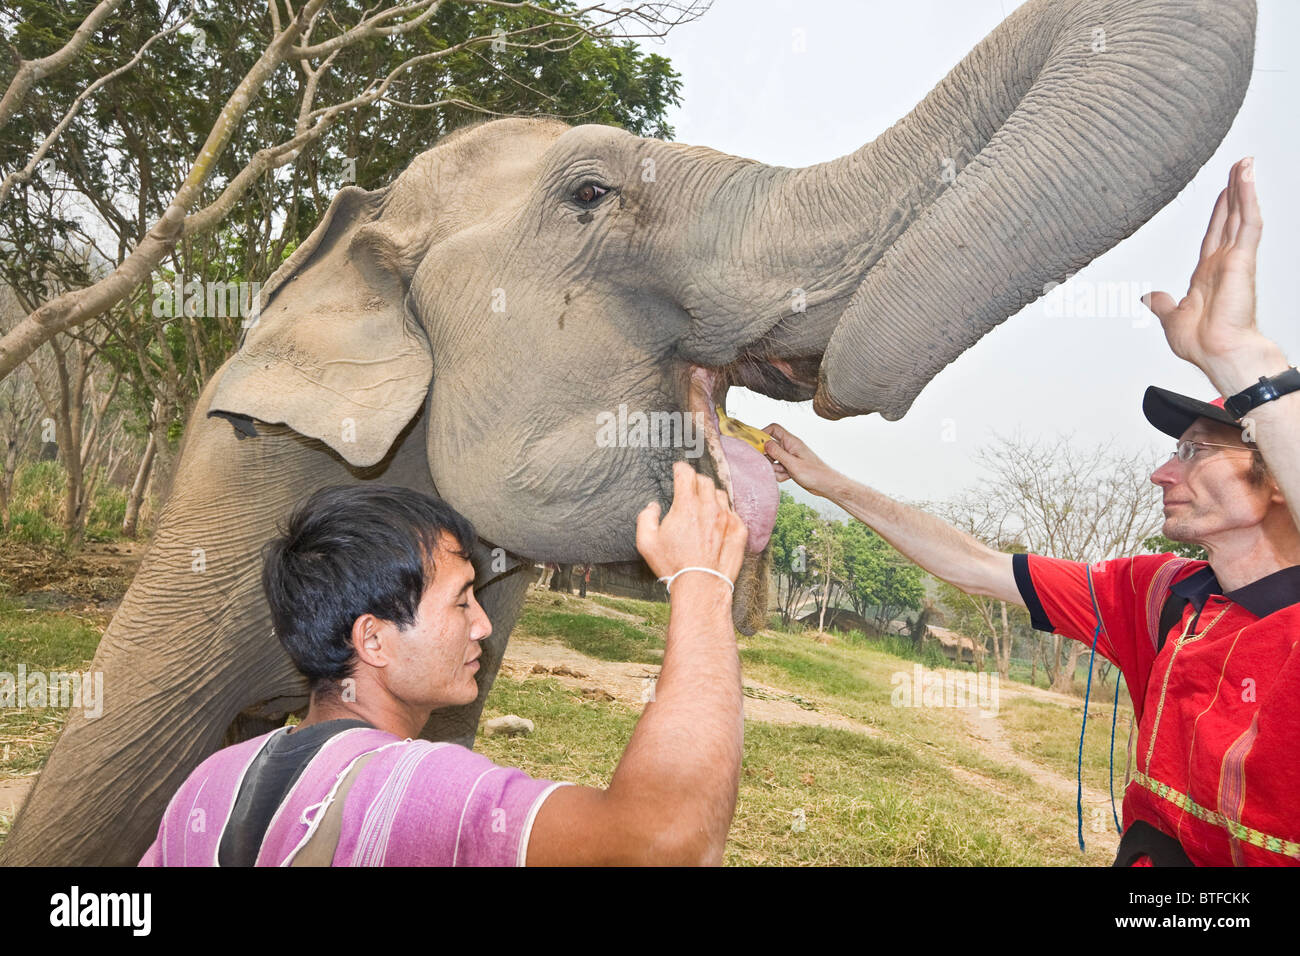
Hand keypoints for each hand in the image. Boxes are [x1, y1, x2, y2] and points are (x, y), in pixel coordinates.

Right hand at [636, 461, 746, 584]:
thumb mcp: (646, 543)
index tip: (678, 469)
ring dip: (711, 496)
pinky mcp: (739, 531)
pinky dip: (724, 513)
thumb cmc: (673, 566)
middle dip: (695, 480)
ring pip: (720, 495)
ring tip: (704, 505)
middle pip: (704, 481)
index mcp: (686, 505)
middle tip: (689, 487)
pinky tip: (717, 522)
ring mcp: (727, 518)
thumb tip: (652, 507)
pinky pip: (733, 512)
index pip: (686, 473)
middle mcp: (709, 507)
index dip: (680, 468)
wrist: (701, 586)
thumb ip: (646, 518)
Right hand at [761, 423, 837, 496]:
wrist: (826, 485)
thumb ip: (777, 453)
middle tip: (771, 465)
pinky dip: (779, 474)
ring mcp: (789, 457)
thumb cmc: (814, 473)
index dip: (763, 433)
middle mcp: (789, 447)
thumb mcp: (793, 464)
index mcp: (791, 442)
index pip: (774, 429)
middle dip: (767, 458)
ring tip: (784, 473)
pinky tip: (787, 477)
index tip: (755, 444)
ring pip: (772, 460)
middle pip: (770, 447)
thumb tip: (765, 444)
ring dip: (774, 468)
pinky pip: (778, 468)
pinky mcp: (790, 466)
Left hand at [1143, 157, 1285, 392]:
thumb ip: (1164, 304)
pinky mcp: (1242, 259)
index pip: (1214, 235)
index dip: (1219, 212)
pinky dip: (1247, 199)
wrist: (1219, 354)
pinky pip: (1247, 223)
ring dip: (1243, 188)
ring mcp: (1235, 259)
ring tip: (1245, 163)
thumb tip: (1150, 297)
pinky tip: (1246, 179)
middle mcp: (1224, 263)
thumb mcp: (1173, 318)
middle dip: (1234, 192)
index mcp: (1208, 275)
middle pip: (1230, 218)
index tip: (1224, 193)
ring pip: (1241, 214)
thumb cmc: (1204, 344)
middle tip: (1239, 167)